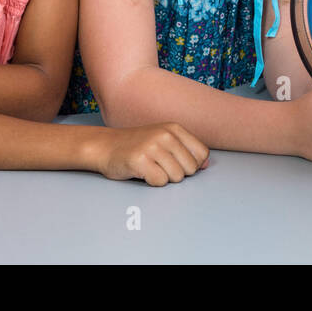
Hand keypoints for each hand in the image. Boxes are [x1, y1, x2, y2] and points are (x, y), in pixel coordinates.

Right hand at [96, 123, 210, 185]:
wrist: (105, 146)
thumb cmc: (137, 146)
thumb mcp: (163, 140)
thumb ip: (186, 150)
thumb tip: (205, 164)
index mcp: (174, 128)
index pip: (201, 154)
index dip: (192, 165)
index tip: (176, 163)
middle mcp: (165, 135)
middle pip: (190, 169)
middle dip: (177, 173)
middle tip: (160, 166)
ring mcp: (152, 147)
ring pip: (176, 177)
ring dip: (164, 178)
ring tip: (150, 168)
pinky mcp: (139, 160)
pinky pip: (160, 182)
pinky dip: (152, 182)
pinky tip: (142, 172)